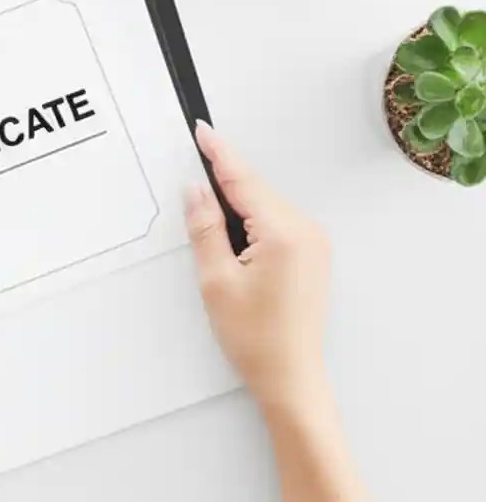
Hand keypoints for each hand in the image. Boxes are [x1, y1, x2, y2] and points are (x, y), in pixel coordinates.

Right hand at [185, 121, 330, 409]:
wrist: (291, 376)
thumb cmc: (255, 337)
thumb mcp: (216, 280)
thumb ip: (205, 227)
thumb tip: (196, 190)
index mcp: (283, 233)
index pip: (243, 180)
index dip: (219, 154)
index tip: (202, 131)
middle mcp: (306, 231)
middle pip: (256, 190)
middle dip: (224, 178)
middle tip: (193, 160)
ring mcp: (314, 242)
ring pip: (266, 205)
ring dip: (238, 201)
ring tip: (207, 202)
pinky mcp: (312, 254)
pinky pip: (278, 221)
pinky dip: (253, 217)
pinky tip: (233, 227)